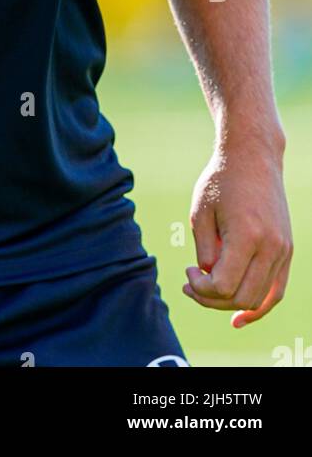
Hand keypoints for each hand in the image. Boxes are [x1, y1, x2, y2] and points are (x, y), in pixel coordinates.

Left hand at [184, 136, 291, 326]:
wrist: (253, 157)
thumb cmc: (221, 181)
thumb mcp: (201, 212)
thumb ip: (205, 251)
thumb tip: (210, 281)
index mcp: (247, 235)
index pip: (224, 285)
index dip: (201, 289)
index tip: (187, 272)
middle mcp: (271, 246)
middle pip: (242, 297)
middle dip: (212, 299)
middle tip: (192, 284)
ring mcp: (284, 250)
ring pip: (259, 298)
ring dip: (231, 303)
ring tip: (208, 292)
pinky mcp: (287, 250)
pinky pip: (276, 291)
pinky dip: (259, 306)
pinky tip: (239, 317)